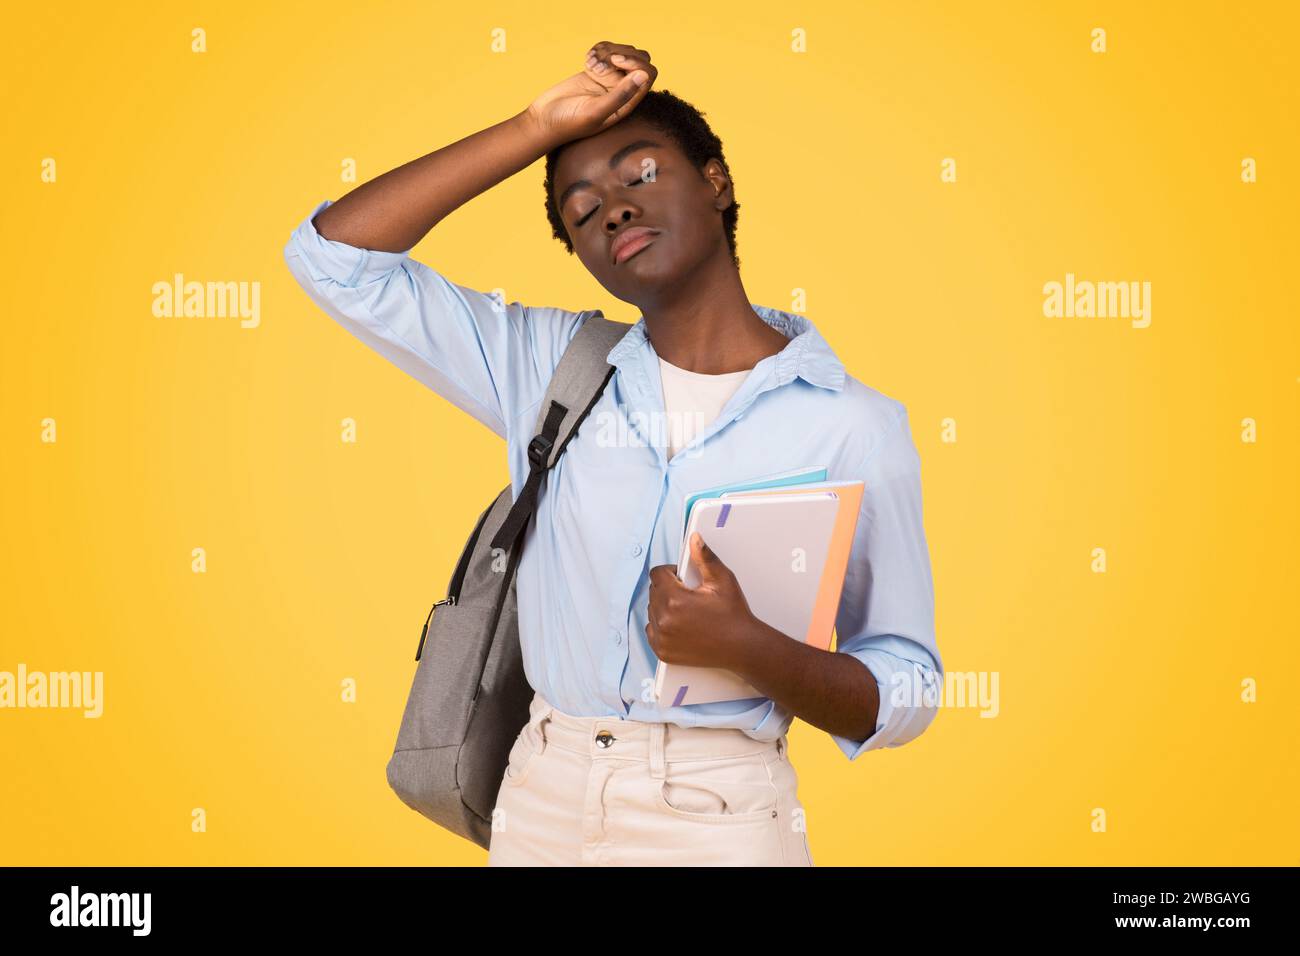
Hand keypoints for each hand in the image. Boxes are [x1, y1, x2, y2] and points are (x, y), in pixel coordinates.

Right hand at [525, 41, 657, 143]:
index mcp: (628, 103)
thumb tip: (643, 75)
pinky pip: (607, 51)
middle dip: (622, 53)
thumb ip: (620, 95)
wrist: (544, 120)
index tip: (615, 61)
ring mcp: (609, 80)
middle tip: (601, 62)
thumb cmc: (569, 123)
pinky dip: (598, 50)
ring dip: (608, 51)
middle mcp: (622, 91)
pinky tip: (586, 61)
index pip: (647, 74)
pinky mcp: (597, 71)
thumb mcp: (595, 111)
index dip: (636, 62)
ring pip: (623, 52)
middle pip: (639, 59)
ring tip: (590, 63)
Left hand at [646, 532, 756, 670]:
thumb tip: (694, 540)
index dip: (671, 572)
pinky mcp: (662, 651)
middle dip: (668, 589)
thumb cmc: (733, 614)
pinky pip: (651, 630)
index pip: (657, 574)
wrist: (742, 647)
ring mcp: (662, 638)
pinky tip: (680, 623)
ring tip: (686, 610)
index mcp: (675, 599)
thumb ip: (704, 557)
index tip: (682, 577)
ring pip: (652, 610)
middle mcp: (664, 620)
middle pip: (653, 592)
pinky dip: (661, 625)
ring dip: (663, 606)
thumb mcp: (722, 580)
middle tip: (689, 594)